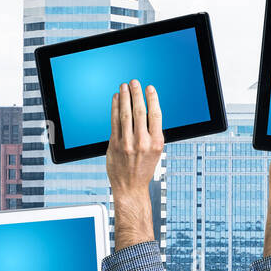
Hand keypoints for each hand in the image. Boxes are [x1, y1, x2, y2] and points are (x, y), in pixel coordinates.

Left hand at [106, 80, 162, 249]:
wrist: (130, 187)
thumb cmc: (144, 169)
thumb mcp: (156, 152)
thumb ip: (152, 133)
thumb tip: (147, 112)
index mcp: (156, 143)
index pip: (155, 115)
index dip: (152, 99)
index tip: (149, 88)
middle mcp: (142, 142)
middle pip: (139, 112)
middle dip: (136, 94)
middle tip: (134, 82)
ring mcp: (127, 143)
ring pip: (125, 115)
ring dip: (125, 98)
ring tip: (124, 87)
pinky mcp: (114, 145)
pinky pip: (114, 122)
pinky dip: (115, 109)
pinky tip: (116, 100)